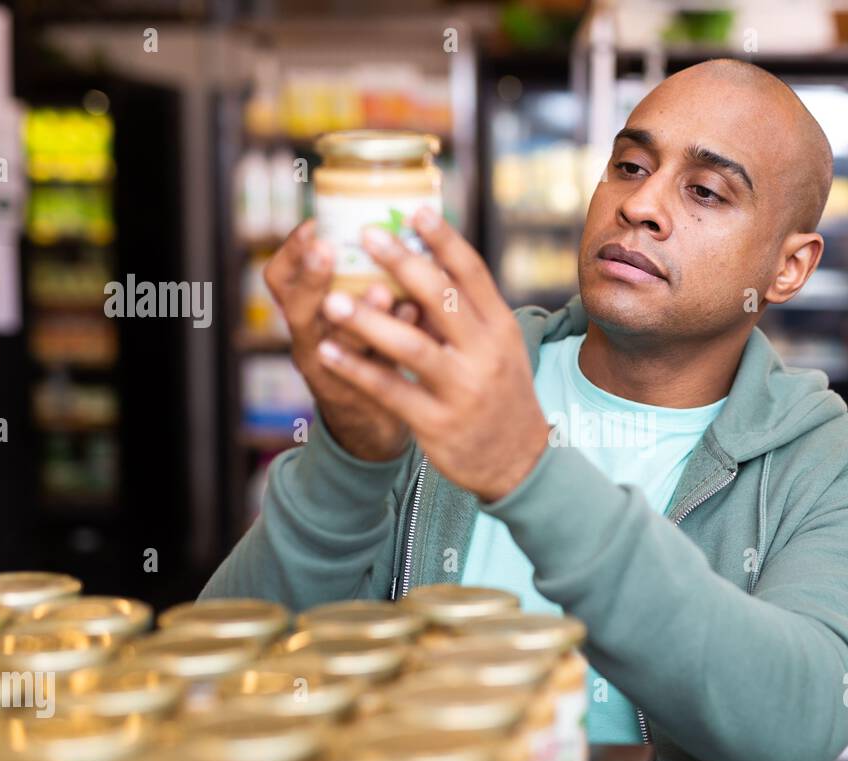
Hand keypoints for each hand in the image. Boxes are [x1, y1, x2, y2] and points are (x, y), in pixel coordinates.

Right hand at [263, 220, 419, 460]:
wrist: (375, 419)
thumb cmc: (371, 349)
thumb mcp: (361, 310)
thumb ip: (372, 277)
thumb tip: (408, 226)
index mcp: (306, 311)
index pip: (279, 278)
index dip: (291, 251)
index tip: (313, 223)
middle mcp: (309, 340)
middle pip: (296, 308)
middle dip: (311, 278)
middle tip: (327, 249)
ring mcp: (328, 372)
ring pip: (333, 344)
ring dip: (360, 316)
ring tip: (381, 291)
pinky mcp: (356, 397)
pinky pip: (370, 375)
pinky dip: (393, 348)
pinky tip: (415, 323)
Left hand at [314, 207, 549, 501]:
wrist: (519, 463)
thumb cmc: (501, 395)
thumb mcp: (500, 349)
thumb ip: (469, 312)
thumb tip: (425, 261)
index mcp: (501, 328)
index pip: (473, 274)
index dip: (443, 240)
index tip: (414, 211)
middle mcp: (485, 355)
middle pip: (442, 300)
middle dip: (402, 264)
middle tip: (365, 235)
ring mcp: (462, 390)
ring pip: (412, 346)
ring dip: (369, 321)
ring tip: (331, 300)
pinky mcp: (437, 424)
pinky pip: (392, 391)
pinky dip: (357, 369)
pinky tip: (328, 351)